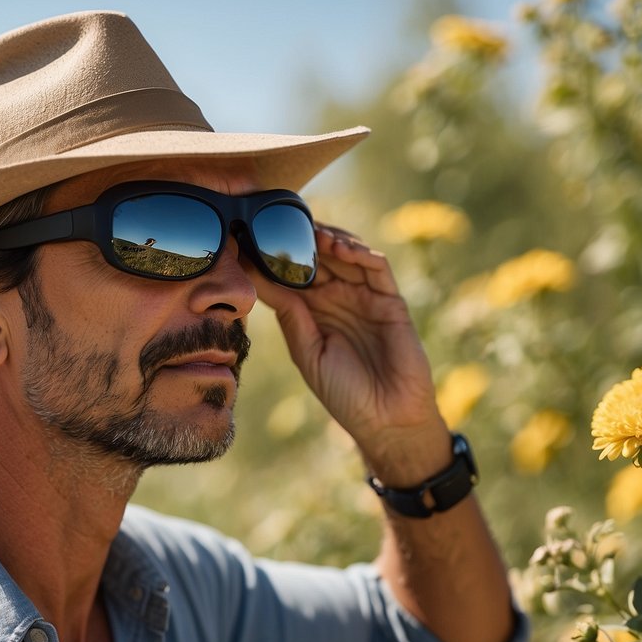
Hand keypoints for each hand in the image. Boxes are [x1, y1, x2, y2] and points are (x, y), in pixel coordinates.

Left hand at [249, 223, 451, 484]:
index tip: (250, 237)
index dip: (275, 255)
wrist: (387, 420)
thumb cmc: (344, 393)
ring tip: (311, 232)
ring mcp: (365, 298)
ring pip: (347, 255)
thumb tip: (259, 278)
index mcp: (314, 312)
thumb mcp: (308, 351)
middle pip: (319, 256)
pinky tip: (341, 247)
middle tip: (282, 221)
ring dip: (331, 239)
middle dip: (302, 238)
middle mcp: (338, 299)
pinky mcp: (390, 302)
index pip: (292, 273)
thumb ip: (290, 314)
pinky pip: (377, 268)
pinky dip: (360, 253)